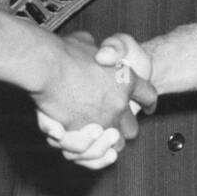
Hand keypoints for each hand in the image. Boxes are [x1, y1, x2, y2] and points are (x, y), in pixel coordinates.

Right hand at [38, 34, 154, 168]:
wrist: (47, 65)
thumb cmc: (65, 52)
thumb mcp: (92, 43)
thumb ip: (101, 52)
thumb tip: (102, 54)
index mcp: (126, 80)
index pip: (149, 96)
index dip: (147, 101)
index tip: (145, 105)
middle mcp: (119, 104)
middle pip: (133, 127)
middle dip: (124, 126)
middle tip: (113, 122)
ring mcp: (103, 121)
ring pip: (116, 143)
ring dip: (107, 142)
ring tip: (97, 135)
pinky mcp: (84, 134)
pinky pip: (94, 151)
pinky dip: (90, 150)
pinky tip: (84, 141)